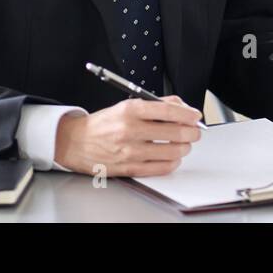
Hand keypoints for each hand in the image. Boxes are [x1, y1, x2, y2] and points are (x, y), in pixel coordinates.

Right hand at [52, 95, 202, 175]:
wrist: (76, 142)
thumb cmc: (103, 124)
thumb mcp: (126, 105)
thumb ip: (155, 104)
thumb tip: (181, 107)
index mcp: (129, 110)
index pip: (167, 110)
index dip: (187, 113)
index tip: (196, 116)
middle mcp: (130, 130)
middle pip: (173, 132)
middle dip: (191, 132)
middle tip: (195, 131)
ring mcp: (130, 151)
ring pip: (171, 151)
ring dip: (184, 147)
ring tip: (184, 144)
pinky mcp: (129, 168)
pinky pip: (160, 168)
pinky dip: (173, 162)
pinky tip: (173, 157)